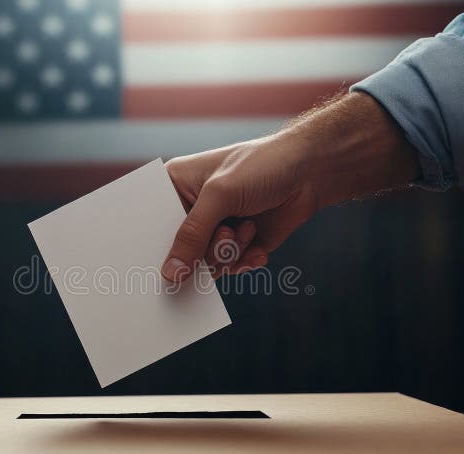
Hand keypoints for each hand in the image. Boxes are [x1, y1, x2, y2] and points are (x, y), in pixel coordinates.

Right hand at [161, 92, 419, 282]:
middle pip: (179, 251)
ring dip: (229, 253)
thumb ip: (191, 235)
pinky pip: (231, 269)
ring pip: (207, 264)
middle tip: (224, 235)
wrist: (312, 171)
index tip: (153, 268)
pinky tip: (259, 244)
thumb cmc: (261, 167)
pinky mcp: (240, 245)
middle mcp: (193, 210)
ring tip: (247, 228)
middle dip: (203, 251)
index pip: (151, 223)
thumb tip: (169, 275)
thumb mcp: (220, 196)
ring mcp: (216, 229)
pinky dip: (247, 259)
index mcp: (176, 187)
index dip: (152, 246)